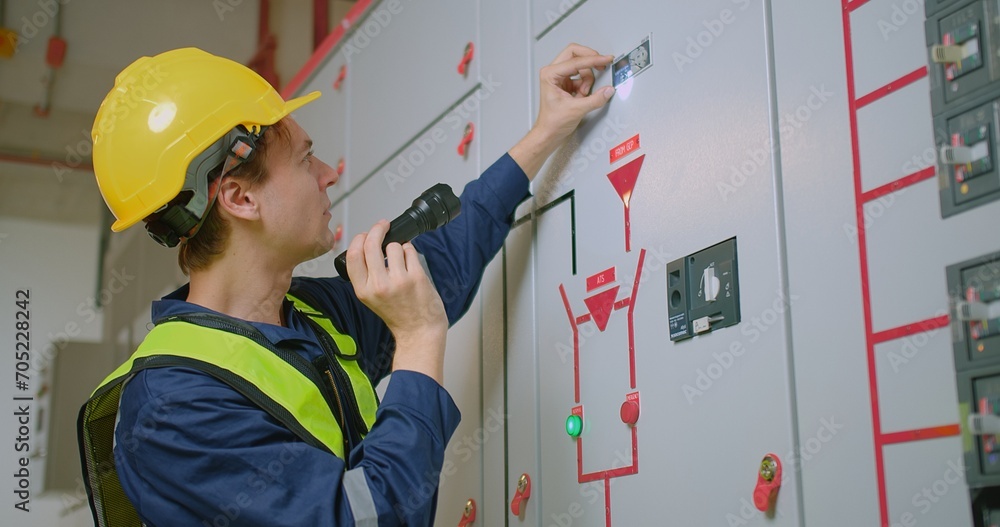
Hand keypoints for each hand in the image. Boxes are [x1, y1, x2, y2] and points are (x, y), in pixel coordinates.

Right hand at [346, 220, 447, 382]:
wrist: (419, 330)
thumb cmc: (397, 314)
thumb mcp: (370, 298)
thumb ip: (366, 275)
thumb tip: (367, 245)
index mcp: (363, 291)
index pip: (353, 255)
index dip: (359, 239)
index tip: (365, 234)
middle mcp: (378, 285)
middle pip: (371, 244)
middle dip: (377, 229)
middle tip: (382, 225)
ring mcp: (398, 280)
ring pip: (393, 245)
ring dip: (397, 246)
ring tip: (401, 260)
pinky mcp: (415, 277)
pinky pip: (409, 250)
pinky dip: (409, 251)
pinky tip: (410, 262)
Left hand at [510, 43, 614, 178]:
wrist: (548, 134)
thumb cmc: (552, 122)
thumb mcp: (576, 110)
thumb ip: (595, 99)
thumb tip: (608, 90)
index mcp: (550, 74)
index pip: (575, 60)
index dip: (593, 60)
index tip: (605, 60)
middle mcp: (553, 72)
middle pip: (575, 54)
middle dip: (590, 60)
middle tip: (602, 65)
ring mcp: (560, 77)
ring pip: (580, 65)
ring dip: (588, 78)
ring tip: (584, 93)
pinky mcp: (566, 83)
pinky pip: (582, 76)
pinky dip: (586, 84)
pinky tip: (582, 96)